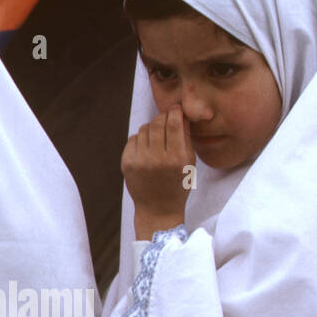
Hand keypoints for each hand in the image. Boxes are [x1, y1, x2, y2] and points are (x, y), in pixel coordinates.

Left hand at [123, 105, 194, 238]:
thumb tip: (181, 115)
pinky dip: (141, 139)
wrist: (158, 208)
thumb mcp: (190, 163)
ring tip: (158, 136)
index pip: (174, 124)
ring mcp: (139, 161)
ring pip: (144, 129)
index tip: (177, 108)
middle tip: (168, 117)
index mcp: (176, 158)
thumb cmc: (178, 184)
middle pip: (157, 123)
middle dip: (164, 117)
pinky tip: (148, 147)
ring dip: (152, 128)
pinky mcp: (127, 163)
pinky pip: (133, 139)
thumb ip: (185, 138)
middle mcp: (157, 159)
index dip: (175, 112)